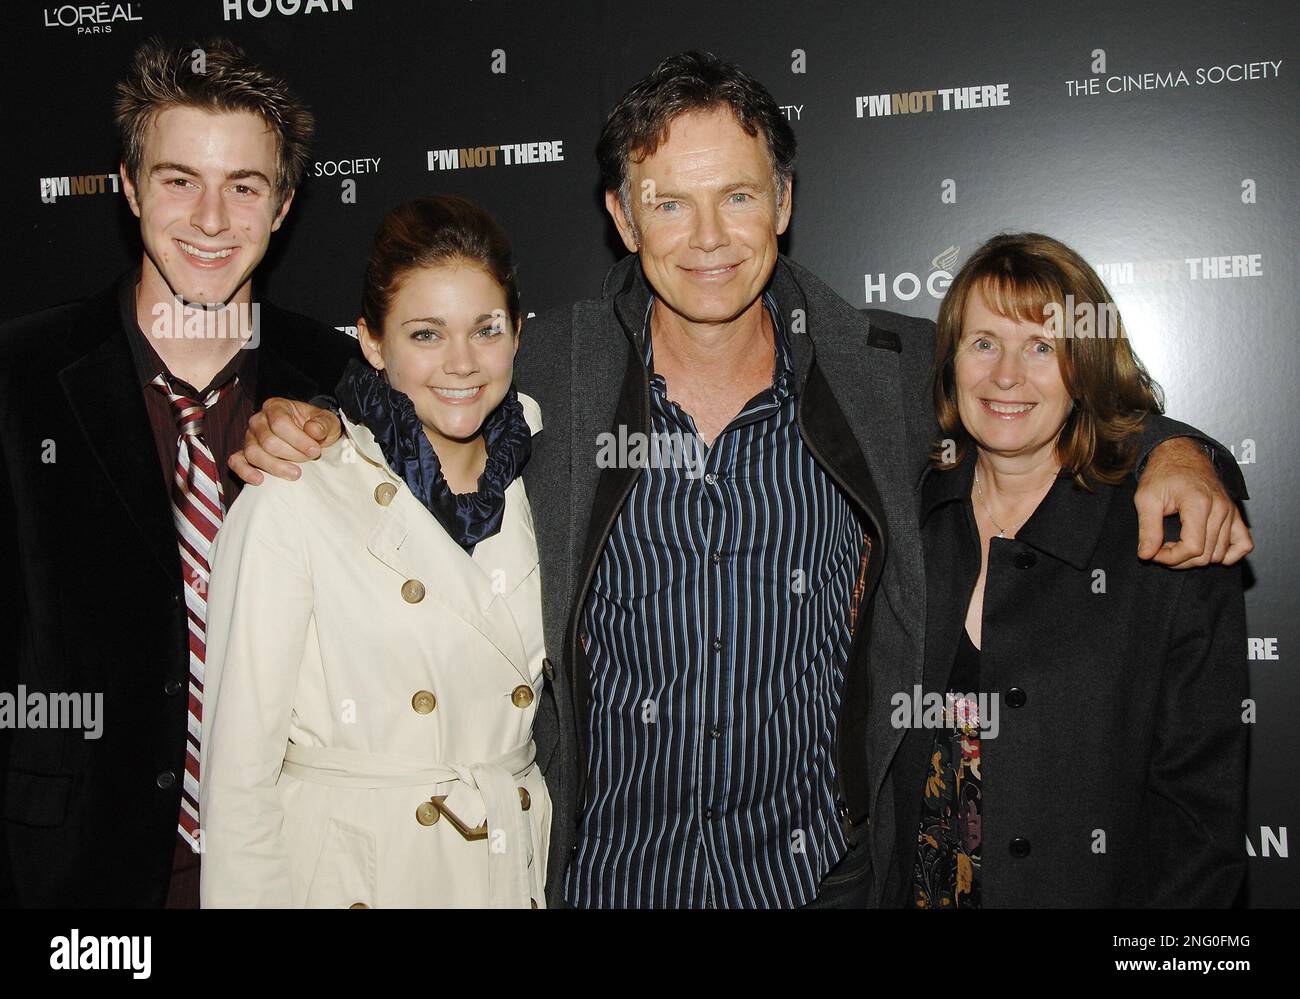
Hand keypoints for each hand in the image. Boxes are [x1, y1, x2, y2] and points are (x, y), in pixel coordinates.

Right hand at [228, 397, 341, 484]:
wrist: (310, 436)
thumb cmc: (316, 427)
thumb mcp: (328, 421)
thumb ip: (323, 424)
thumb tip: (313, 431)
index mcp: (276, 407)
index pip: (280, 424)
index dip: (298, 440)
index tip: (315, 451)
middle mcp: (258, 420)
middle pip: (269, 442)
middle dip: (292, 454)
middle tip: (308, 460)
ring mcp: (249, 437)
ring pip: (254, 453)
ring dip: (275, 467)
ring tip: (295, 474)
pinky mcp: (245, 453)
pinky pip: (236, 461)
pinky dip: (245, 471)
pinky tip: (259, 480)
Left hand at [1135, 437, 1252, 567]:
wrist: (1181, 454)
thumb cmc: (1164, 473)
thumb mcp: (1146, 498)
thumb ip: (1147, 528)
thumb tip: (1147, 555)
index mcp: (1198, 503)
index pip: (1193, 548)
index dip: (1170, 558)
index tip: (1153, 552)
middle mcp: (1220, 508)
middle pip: (1206, 556)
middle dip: (1179, 560)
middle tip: (1160, 549)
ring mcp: (1230, 512)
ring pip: (1220, 555)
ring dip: (1197, 559)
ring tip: (1177, 545)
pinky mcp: (1235, 515)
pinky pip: (1244, 545)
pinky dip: (1228, 555)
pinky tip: (1206, 550)